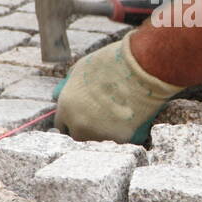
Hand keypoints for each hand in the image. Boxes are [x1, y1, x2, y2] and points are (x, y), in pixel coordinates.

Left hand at [54, 32, 181, 143]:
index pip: (61, 125)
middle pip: (77, 136)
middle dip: (85, 128)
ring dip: (103, 131)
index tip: (80, 116)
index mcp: (66, 107)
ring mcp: (99, 134)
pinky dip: (121, 132)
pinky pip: (117, 139)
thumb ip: (72, 85)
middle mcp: (79, 125)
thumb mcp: (82, 68)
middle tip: (99, 117)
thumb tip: (68, 91)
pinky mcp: (120, 139)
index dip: (70, 120)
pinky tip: (129, 118)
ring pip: (97, 139)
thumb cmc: (111, 62)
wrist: (140, 67)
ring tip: (116, 114)